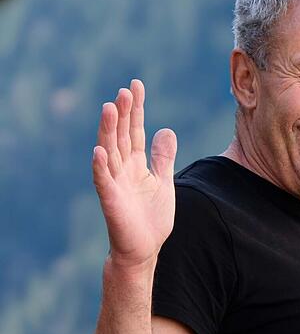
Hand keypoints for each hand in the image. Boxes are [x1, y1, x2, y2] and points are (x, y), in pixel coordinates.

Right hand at [92, 80, 176, 268]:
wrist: (144, 248)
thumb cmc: (151, 217)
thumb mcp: (164, 181)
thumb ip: (163, 157)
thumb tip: (166, 130)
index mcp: (136, 164)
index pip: (135, 131)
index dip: (136, 110)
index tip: (135, 86)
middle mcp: (122, 169)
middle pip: (122, 136)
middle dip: (123, 114)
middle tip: (125, 90)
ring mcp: (115, 183)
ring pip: (110, 152)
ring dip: (109, 131)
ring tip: (110, 108)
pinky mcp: (111, 200)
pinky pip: (103, 181)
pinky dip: (100, 166)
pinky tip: (99, 150)